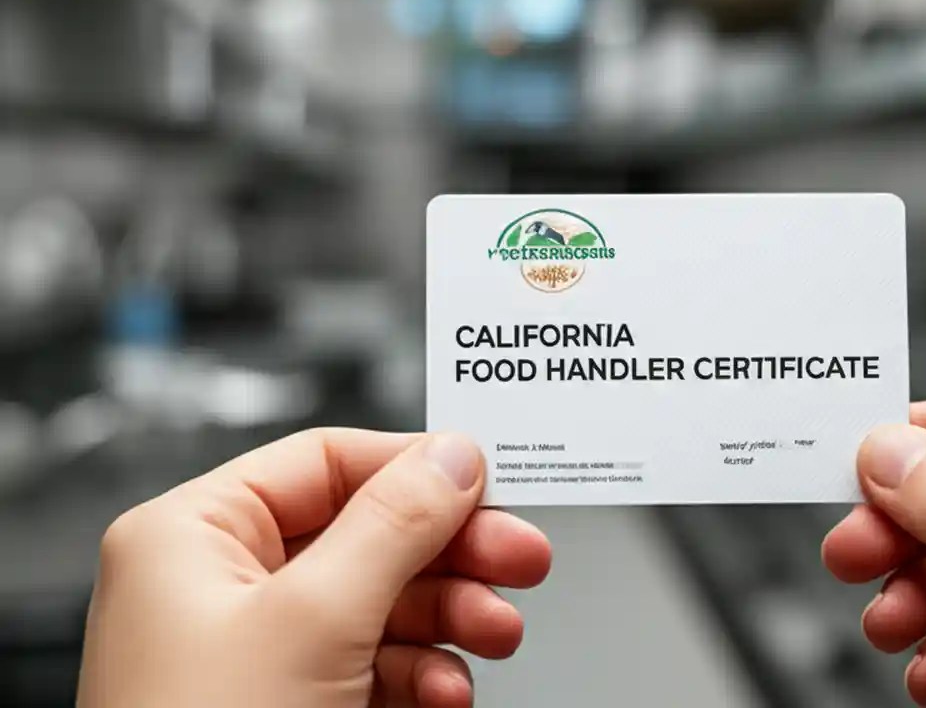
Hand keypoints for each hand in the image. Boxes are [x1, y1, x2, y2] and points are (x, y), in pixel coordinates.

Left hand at [78, 430, 551, 707]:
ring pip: (381, 605)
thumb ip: (394, 525)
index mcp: (190, 538)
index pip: (325, 463)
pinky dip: (421, 677)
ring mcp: (255, 654)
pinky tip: (445, 692)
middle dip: (452, 555)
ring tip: (494, 631)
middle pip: (368, 536)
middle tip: (521, 558)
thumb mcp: (315, 619)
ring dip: (450, 619)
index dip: (415, 468)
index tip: (490, 482)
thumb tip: (451, 457)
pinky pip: (373, 668)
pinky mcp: (289, 707)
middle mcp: (218, 588)